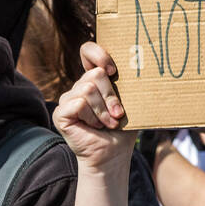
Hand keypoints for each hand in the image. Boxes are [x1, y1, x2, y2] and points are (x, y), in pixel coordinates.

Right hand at [52, 41, 132, 176]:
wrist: (113, 154)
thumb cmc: (123, 129)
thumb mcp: (129, 102)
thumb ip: (128, 83)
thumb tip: (143, 64)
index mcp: (95, 79)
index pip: (88, 50)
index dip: (99, 54)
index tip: (114, 71)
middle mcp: (79, 86)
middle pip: (95, 74)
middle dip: (111, 96)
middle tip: (118, 114)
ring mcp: (68, 99)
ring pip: (88, 89)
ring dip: (103, 111)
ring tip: (109, 123)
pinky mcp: (61, 113)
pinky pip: (78, 104)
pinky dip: (92, 117)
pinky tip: (95, 127)